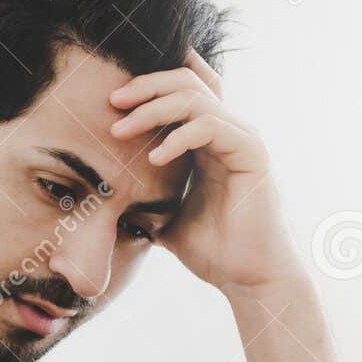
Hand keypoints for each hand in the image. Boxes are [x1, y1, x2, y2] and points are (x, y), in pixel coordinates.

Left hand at [108, 49, 305, 295]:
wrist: (249, 280)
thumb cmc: (215, 253)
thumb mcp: (169, 219)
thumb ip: (147, 201)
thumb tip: (109, 203)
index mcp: (209, 141)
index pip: (185, 90)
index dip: (151, 83)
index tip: (114, 99)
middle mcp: (229, 132)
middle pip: (187, 81)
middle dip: (145, 86)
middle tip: (112, 102)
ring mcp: (242, 139)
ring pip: (195, 98)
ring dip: (153, 109)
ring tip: (121, 130)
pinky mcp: (252, 154)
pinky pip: (210, 127)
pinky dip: (178, 137)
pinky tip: (154, 158)